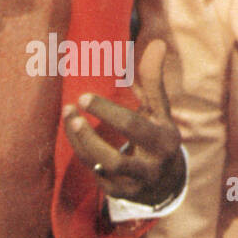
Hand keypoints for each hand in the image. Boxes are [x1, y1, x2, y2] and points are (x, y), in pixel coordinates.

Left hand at [62, 40, 184, 206]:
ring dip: (81, 144)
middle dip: (91, 138)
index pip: (134, 128)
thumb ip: (154, 79)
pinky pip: (94, 175)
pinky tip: (73, 131)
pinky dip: (81, 153)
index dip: (107, 112)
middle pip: (117, 160)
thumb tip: (158, 43)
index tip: (83, 96)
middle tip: (72, 111)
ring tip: (69, 117)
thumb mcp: (160, 110)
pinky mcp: (119, 194)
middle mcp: (151, 168)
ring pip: (102, 170)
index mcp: (164, 142)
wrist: (167, 183)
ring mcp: (134, 185)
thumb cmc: (158, 135)